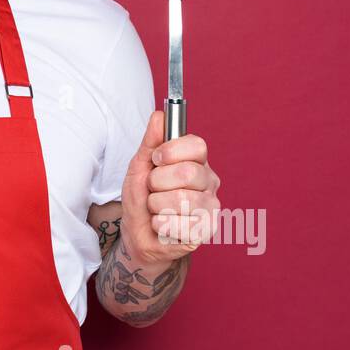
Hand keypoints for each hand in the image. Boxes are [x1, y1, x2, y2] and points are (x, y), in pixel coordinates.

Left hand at [120, 110, 220, 263]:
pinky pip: (179, 225)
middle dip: (157, 182)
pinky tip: (163, 225)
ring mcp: (211, 207)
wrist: (138, 233)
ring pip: (182, 200)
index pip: (197, 145)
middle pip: (188, 172)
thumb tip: (159, 115)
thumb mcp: (140, 166)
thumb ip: (150, 142)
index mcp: (197, 162)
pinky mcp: (206, 231)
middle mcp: (209, 182)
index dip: (171, 151)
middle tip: (153, 190)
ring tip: (157, 209)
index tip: (156, 160)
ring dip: (157, 206)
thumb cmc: (141, 198)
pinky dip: (161, 225)